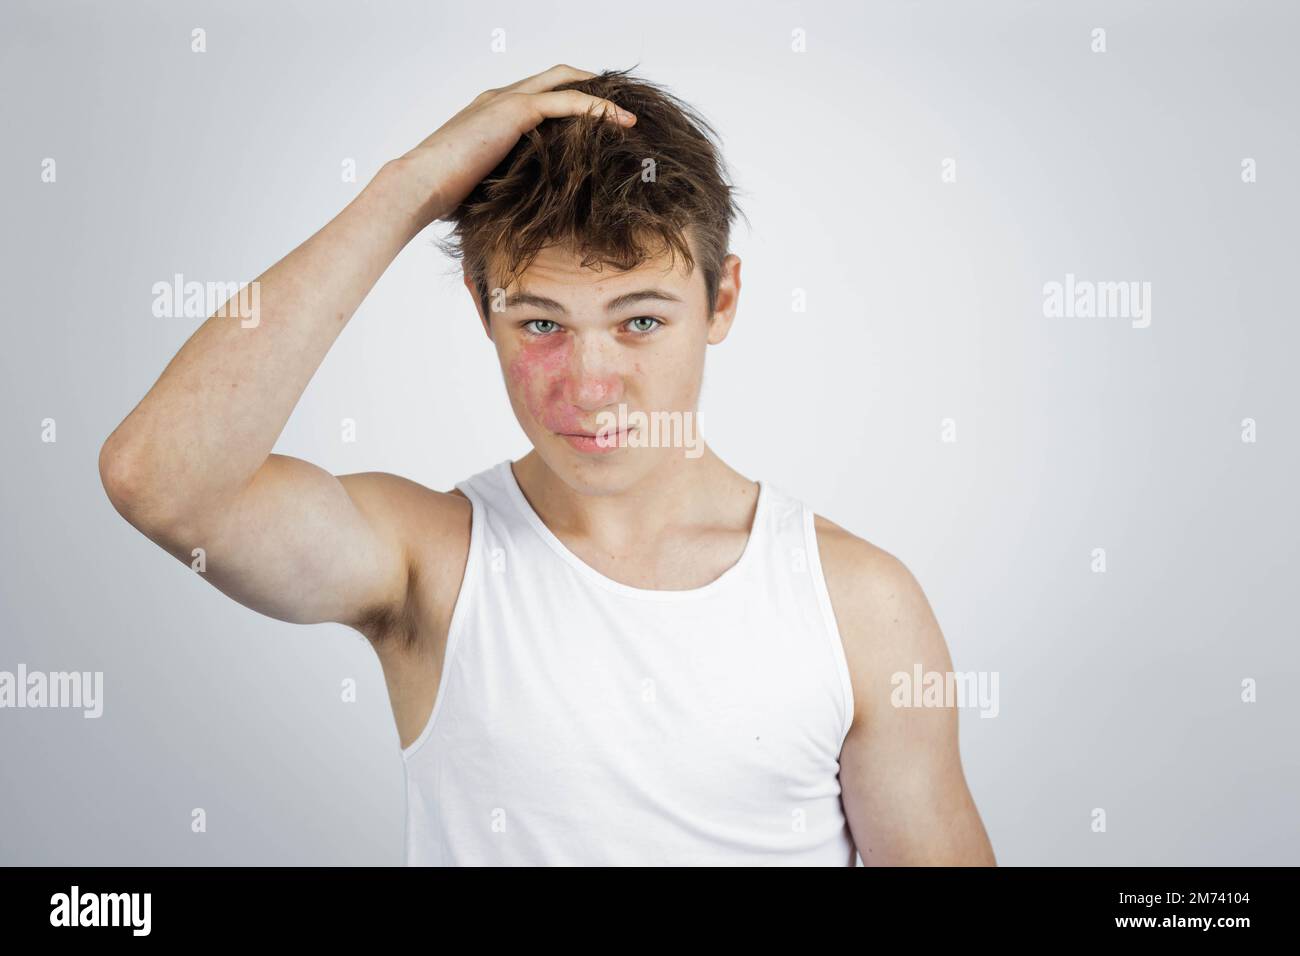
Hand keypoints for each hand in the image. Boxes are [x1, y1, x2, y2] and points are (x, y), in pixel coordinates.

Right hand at [392, 64, 635, 226]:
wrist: (419, 185)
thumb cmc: (443, 194)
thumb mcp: (484, 182)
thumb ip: (506, 177)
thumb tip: (525, 203)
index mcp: (491, 109)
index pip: (538, 91)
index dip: (568, 96)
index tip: (596, 115)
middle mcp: (500, 95)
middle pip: (556, 75)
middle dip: (590, 83)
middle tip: (619, 102)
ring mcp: (506, 98)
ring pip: (565, 81)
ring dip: (599, 93)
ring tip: (629, 113)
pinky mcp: (514, 110)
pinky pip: (567, 100)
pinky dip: (596, 107)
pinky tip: (620, 120)